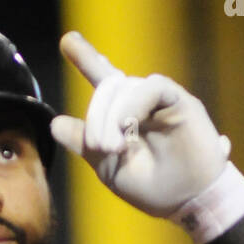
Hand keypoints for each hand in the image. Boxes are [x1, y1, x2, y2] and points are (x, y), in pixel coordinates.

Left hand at [51, 31, 230, 216]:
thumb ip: (85, 143)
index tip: (67, 41)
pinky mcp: (180, 102)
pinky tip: (127, 125)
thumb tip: (54, 123)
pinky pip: (152, 87)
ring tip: (113, 147)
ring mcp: (159, 101)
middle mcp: (140, 103)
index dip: (86, 58)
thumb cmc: (153, 189)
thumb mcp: (109, 167)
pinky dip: (134, 104)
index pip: (104, 80)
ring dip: (111, 116)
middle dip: (96, 114)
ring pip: (126, 86)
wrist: (189, 202)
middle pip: (108, 84)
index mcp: (123, 116)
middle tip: (99, 146)